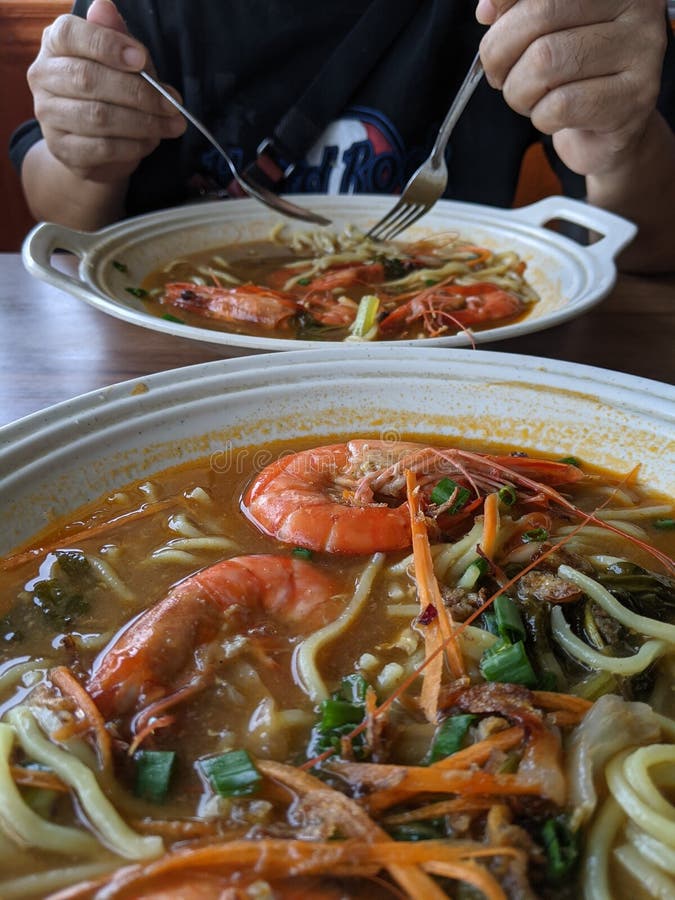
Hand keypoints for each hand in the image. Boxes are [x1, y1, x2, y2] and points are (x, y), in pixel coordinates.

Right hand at [27, 0, 185, 182]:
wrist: (94, 146)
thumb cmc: (110, 92)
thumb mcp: (120, 60)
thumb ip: (116, 36)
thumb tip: (105, 6)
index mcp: (54, 44)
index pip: (69, 34)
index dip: (106, 45)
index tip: (141, 60)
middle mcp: (43, 76)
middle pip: (88, 79)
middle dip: (138, 92)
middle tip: (172, 104)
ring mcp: (49, 115)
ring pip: (98, 116)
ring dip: (143, 122)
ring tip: (172, 125)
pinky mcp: (63, 149)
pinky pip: (102, 147)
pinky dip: (133, 145)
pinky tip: (151, 141)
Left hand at [475, 0, 666, 175]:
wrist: (606, 127)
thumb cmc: (572, 73)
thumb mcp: (543, 32)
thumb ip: (518, 10)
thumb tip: (487, 8)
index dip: (507, 1)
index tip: (488, 17)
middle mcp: (637, 5)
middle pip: (539, 16)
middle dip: (499, 53)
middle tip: (498, 74)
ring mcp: (642, 50)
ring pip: (544, 63)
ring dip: (517, 91)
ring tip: (526, 98)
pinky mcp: (634, 97)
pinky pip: (560, 106)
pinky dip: (540, 117)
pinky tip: (551, 116)